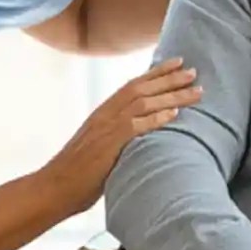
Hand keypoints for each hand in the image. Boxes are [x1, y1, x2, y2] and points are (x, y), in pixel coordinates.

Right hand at [38, 58, 201, 214]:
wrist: (55, 186)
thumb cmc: (76, 172)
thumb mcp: (97, 144)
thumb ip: (116, 134)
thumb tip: (137, 135)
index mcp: (103, 111)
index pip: (133, 84)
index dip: (156, 72)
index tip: (177, 62)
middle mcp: (106, 113)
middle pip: (142, 88)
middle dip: (170, 78)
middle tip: (194, 71)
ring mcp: (107, 127)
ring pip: (144, 102)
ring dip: (172, 95)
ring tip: (195, 90)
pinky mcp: (109, 144)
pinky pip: (136, 126)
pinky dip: (156, 118)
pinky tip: (174, 114)